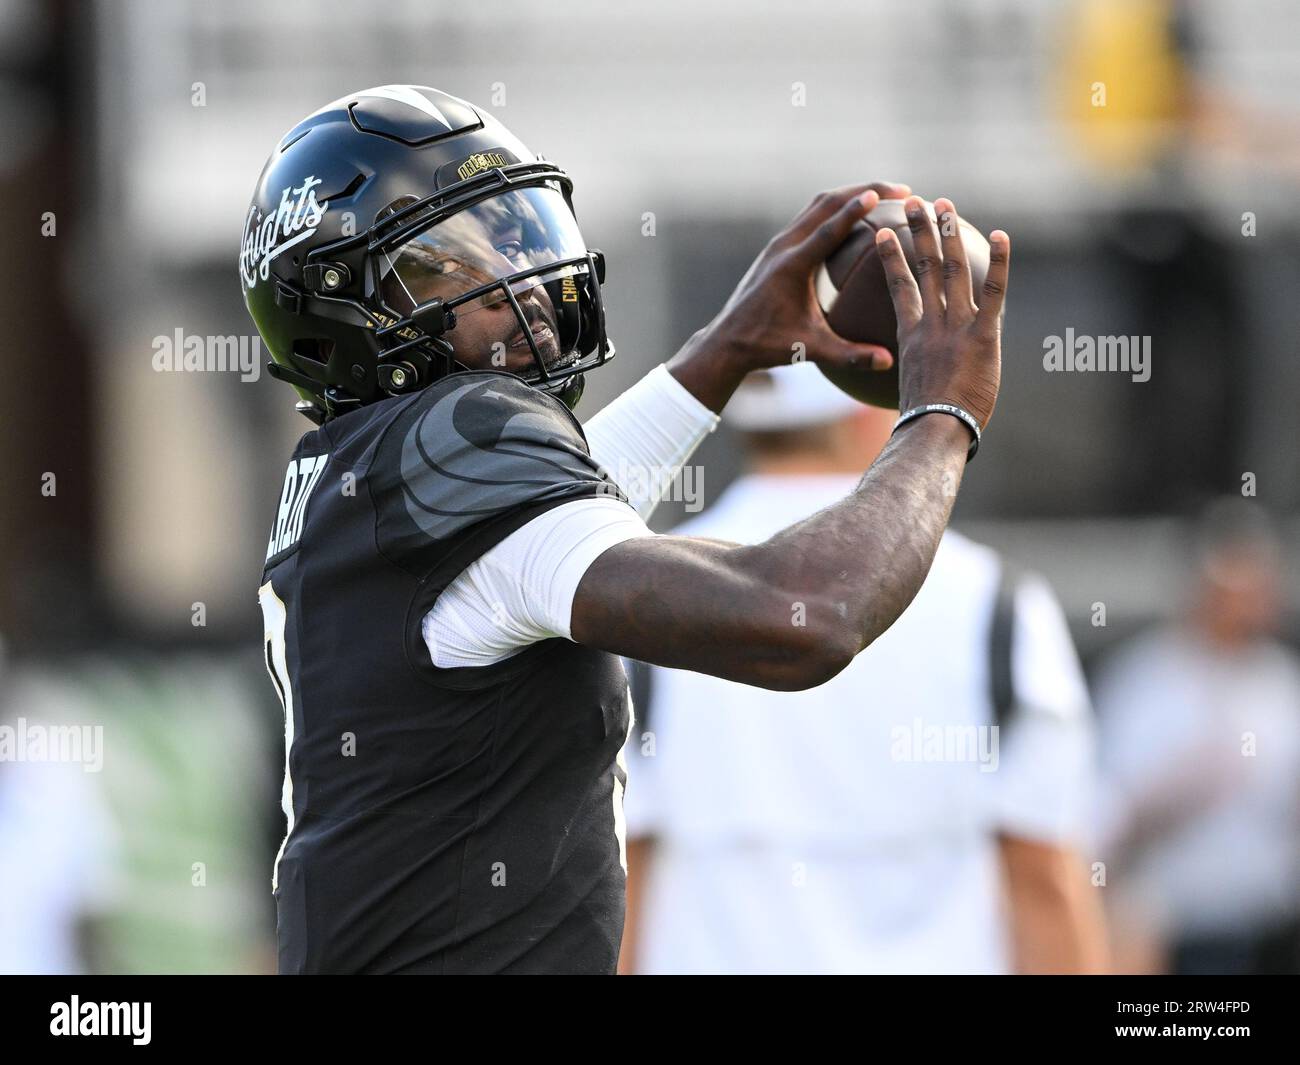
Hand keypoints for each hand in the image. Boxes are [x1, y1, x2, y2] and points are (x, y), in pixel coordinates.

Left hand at [668, 182, 910, 411]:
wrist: (728, 341)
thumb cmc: (767, 346)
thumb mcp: (810, 351)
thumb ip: (849, 356)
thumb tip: (888, 363)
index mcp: (791, 267)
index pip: (827, 231)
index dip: (854, 211)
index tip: (881, 195)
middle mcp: (783, 247)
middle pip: (826, 205)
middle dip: (865, 191)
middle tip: (902, 190)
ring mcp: (779, 244)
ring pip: (818, 206)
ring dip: (850, 195)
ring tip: (886, 195)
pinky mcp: (778, 247)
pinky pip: (811, 217)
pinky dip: (836, 209)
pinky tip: (858, 216)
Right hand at [877, 195, 1008, 427]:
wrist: (933, 429)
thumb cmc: (922, 421)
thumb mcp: (911, 389)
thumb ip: (914, 369)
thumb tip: (910, 376)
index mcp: (911, 336)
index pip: (900, 287)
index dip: (892, 258)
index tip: (885, 234)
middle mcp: (931, 324)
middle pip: (925, 268)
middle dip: (920, 232)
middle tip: (915, 202)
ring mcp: (956, 327)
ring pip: (953, 271)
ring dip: (948, 234)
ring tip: (944, 205)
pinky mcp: (983, 336)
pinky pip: (994, 293)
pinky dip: (999, 263)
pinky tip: (1001, 235)